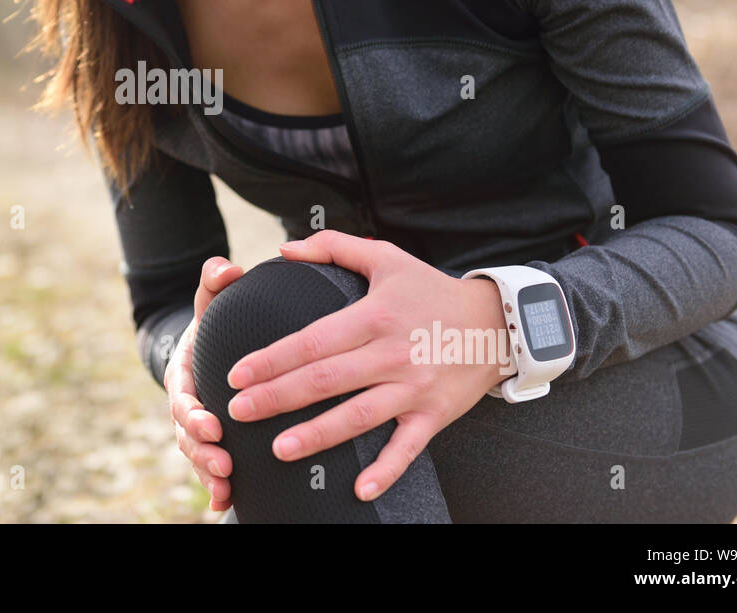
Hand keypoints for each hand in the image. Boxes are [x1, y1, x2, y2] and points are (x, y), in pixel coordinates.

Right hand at [164, 255, 244, 511]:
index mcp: (183, 373)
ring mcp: (195, 426)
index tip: (213, 424)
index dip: (194, 413)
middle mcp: (185, 403)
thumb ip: (214, 281)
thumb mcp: (211, 301)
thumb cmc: (215, 322)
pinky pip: (208, 468)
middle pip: (185, 433)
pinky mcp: (210, 441)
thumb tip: (226, 266)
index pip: (183, 396)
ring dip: (207, 472)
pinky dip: (214, 487)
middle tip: (225, 464)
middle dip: (202, 451)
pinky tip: (225, 504)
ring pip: (195, 454)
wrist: (210, 347)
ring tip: (227, 487)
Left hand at [223, 230, 509, 502]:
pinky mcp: (433, 414)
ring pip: (357, 416)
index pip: (312, 341)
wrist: (498, 322)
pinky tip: (359, 489)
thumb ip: (333, 246)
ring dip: (316, 435)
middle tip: (238, 411)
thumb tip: (285, 249)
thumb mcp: (386, 257)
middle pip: (324, 380)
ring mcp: (412, 387)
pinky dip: (386, 470)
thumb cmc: (432, 290)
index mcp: (374, 316)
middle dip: (276, 397)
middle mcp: (391, 354)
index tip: (237, 372)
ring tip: (278, 449)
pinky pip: (407, 447)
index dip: (272, 358)